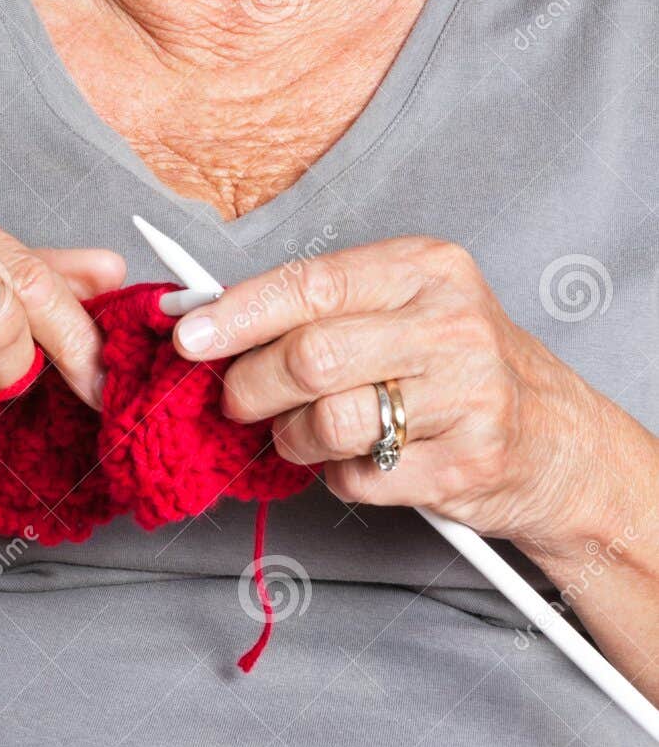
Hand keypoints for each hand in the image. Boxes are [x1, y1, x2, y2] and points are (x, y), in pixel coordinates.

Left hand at [170, 236, 628, 556]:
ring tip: (303, 435)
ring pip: (329, 423)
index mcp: (424, 268)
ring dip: (293, 440)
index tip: (188, 337)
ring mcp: (469, 394)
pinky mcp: (471, 463)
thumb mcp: (400, 307)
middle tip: (237, 401)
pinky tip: (361, 460)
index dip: (238, 314)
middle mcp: (453, 323)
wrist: (557, 439)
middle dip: (252, 388)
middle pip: (311, 358)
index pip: (310, 283)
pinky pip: (360, 478)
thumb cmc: (453, 365)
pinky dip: (340, 478)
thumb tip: (208, 316)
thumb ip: (316, 307)